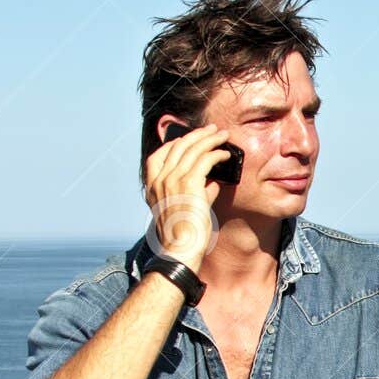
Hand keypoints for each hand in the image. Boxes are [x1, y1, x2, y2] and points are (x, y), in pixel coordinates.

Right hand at [142, 122, 230, 269]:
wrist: (180, 249)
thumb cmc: (184, 235)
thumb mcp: (184, 208)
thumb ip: (197, 192)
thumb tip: (213, 182)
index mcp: (152, 186)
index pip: (158, 156)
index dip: (175, 143)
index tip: (189, 138)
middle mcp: (159, 180)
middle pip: (177, 147)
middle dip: (196, 135)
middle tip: (211, 129)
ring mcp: (171, 180)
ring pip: (192, 149)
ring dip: (209, 139)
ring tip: (222, 135)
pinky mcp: (189, 184)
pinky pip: (205, 160)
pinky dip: (216, 153)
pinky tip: (226, 154)